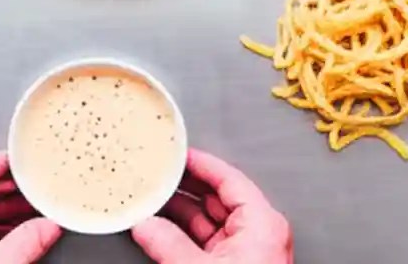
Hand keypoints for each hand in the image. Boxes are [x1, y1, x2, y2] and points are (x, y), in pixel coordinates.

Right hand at [131, 149, 292, 262]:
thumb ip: (167, 245)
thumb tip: (146, 226)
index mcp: (262, 224)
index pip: (229, 179)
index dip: (201, 164)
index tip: (179, 154)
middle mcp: (258, 234)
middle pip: (218, 198)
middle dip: (185, 188)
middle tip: (159, 175)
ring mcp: (248, 253)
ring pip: (210, 221)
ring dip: (180, 213)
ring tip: (153, 201)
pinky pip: (207, 242)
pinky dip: (184, 235)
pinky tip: (161, 229)